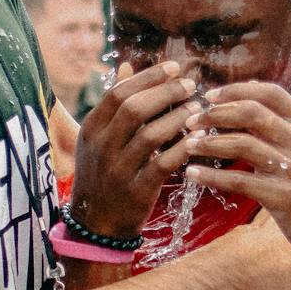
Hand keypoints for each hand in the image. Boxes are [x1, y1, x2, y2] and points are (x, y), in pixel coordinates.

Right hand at [70, 61, 201, 237]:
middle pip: (134, 109)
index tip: (173, 67)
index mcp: (92, 129)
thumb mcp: (98, 137)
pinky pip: (163, 164)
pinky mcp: (136, 191)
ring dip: (177, 118)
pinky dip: (183, 149)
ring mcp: (118, 170)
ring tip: (197, 108)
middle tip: (190, 84)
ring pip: (150, 135)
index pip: (118, 93)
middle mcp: (102, 147)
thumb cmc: (102, 173)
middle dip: (166, 92)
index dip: (148, 77)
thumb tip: (127, 67)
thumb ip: (114, 104)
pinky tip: (198, 138)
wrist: (96, 223)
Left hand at [180, 80, 290, 264]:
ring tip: (187, 145)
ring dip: (208, 143)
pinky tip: (193, 174)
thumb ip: (282, 127)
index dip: (235, 90)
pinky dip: (211, 176)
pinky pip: (238, 181)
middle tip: (191, 121)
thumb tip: (244, 102)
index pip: (270, 93)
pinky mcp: (283, 198)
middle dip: (215, 113)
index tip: (209, 96)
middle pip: (251, 112)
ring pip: (241, 144)